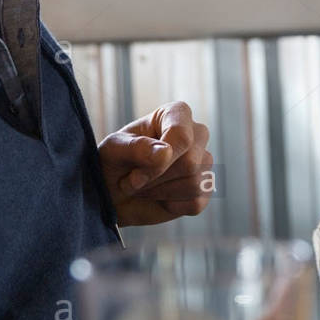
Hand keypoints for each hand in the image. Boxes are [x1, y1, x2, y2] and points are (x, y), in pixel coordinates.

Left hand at [98, 101, 212, 226]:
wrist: (114, 193)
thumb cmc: (114, 162)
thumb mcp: (114, 150)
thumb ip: (136, 148)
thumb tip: (166, 153)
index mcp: (177, 114)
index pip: (182, 136)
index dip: (159, 161)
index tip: (134, 175)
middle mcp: (196, 134)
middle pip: (190, 162)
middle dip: (156, 179)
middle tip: (132, 181)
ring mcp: (204, 161)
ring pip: (194, 183)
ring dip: (160, 193)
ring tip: (142, 188)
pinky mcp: (205, 188)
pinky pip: (196, 202)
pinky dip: (170, 205)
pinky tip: (158, 198)